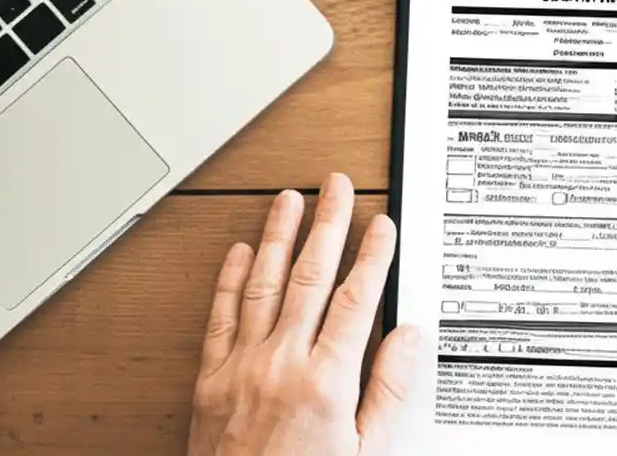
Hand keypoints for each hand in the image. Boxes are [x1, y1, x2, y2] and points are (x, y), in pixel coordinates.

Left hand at [188, 174, 417, 455]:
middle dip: (327, 225)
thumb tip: (406, 339)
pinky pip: (220, 317)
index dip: (372, 256)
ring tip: (287, 200)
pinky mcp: (209, 380)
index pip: (356, 300)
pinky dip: (228, 280)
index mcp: (327, 381)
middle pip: (309, 277)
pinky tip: (237, 252)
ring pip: (262, 284)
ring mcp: (241, 367)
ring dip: (276, 236)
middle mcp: (281, 364)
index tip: (381, 226)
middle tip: (335, 187)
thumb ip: (388, 392)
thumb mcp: (368, 452)